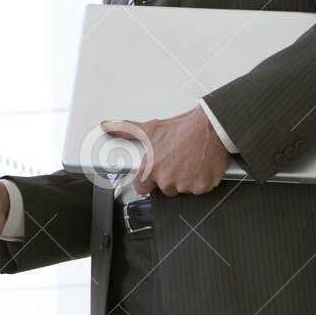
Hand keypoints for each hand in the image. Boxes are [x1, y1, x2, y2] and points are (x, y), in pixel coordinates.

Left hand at [102, 106, 228, 196]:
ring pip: (184, 189)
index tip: (153, 177)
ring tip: (190, 161)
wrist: (209, 127)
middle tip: (178, 161)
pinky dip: (203, 180)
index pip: (142, 188)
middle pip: (165, 189)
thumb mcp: (150, 129)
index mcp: (151, 168)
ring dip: (187, 179)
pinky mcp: (202, 187)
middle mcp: (166, 179)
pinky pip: (201, 189)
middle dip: (171, 179)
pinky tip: (201, 166)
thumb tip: (106, 125)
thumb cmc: (181, 128)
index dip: (148, 182)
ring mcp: (185, 184)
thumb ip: (126, 130)